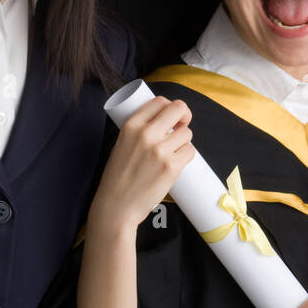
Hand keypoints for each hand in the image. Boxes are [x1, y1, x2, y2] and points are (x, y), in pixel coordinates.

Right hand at [88, 96, 193, 235]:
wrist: (116, 206)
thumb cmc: (118, 177)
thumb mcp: (122, 144)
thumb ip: (140, 131)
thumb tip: (165, 122)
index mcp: (131, 126)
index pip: (159, 101)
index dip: (170, 106)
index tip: (173, 116)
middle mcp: (146, 134)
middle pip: (178, 109)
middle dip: (184, 116)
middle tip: (182, 126)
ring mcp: (160, 150)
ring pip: (187, 133)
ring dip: (183, 141)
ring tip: (171, 153)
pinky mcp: (171, 167)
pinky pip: (190, 151)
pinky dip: (186, 156)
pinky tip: (175, 163)